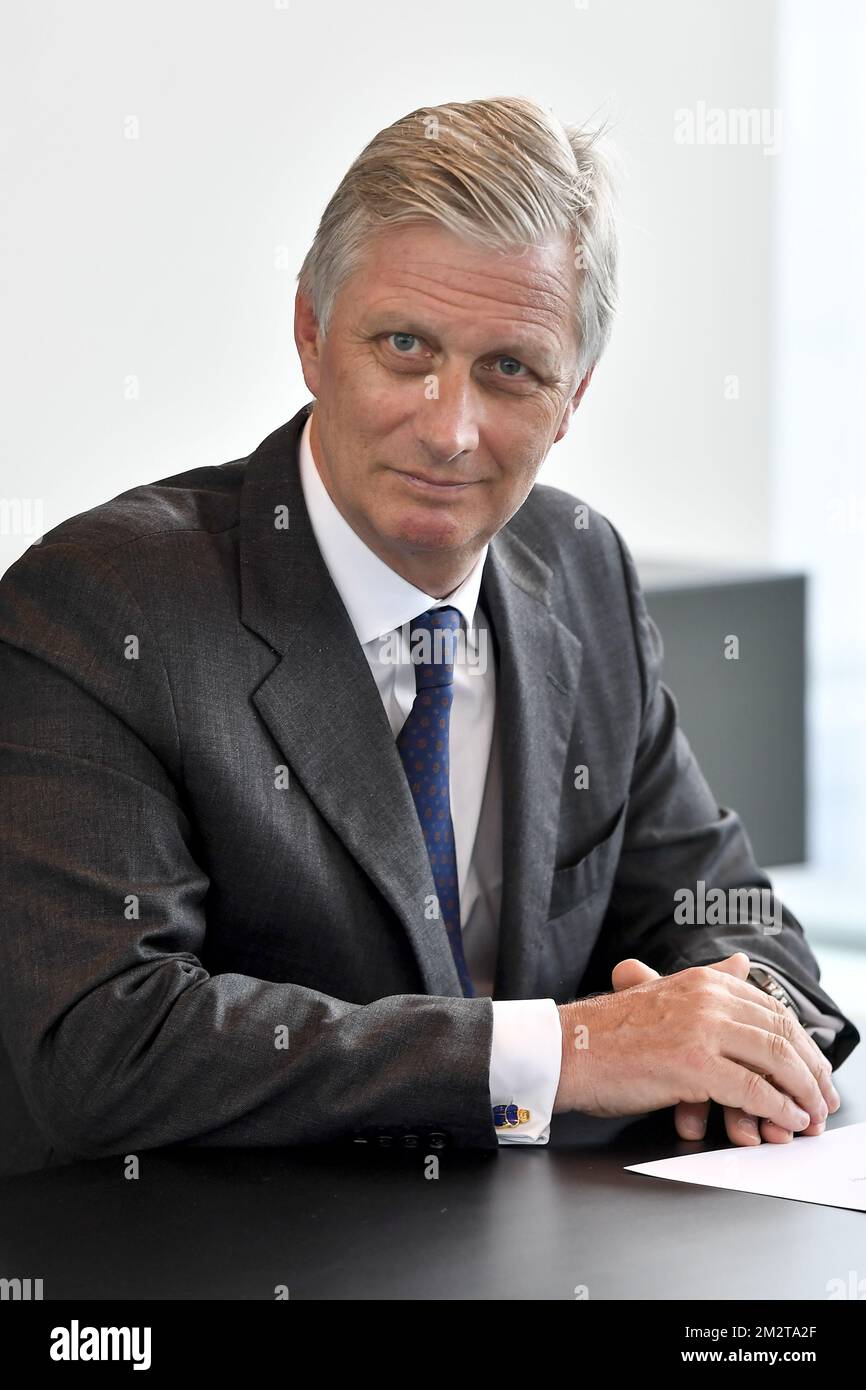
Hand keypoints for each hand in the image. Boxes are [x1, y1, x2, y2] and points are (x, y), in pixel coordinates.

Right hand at [610, 954, 839, 1144]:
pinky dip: (778, 1108)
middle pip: (783, 1034)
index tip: (813, 1071)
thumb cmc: (610, 1032)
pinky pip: (753, 1089)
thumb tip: (741, 965)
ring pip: (777, 1061)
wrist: (567, 1049)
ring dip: (803, 1094)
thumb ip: (708, 980)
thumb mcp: (664, 992)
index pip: (774, 1010)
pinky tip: (786, 1120)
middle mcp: (709, 999)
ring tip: (811, 1117)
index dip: (802, 1045)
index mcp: (704, 981)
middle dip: (813, 1072)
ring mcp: (702, 1030)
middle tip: (824, 1099)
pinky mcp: (694, 1065)